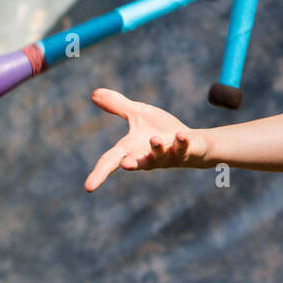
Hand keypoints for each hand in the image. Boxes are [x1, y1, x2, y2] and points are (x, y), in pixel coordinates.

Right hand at [84, 88, 212, 191]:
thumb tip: (94, 94)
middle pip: (137, 163)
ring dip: (157, 149)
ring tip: (154, 139)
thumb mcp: (139, 114)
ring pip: (161, 156)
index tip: (88, 188)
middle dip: (132, 164)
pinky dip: (182, 143)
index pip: (111, 161)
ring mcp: (169, 156)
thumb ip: (118, 107)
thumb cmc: (162, 131)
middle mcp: (149, 157)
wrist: (194, 143)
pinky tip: (181, 136)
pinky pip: (184, 150)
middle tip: (124, 165)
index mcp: (133, 149)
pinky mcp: (187, 151)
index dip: (99, 174)